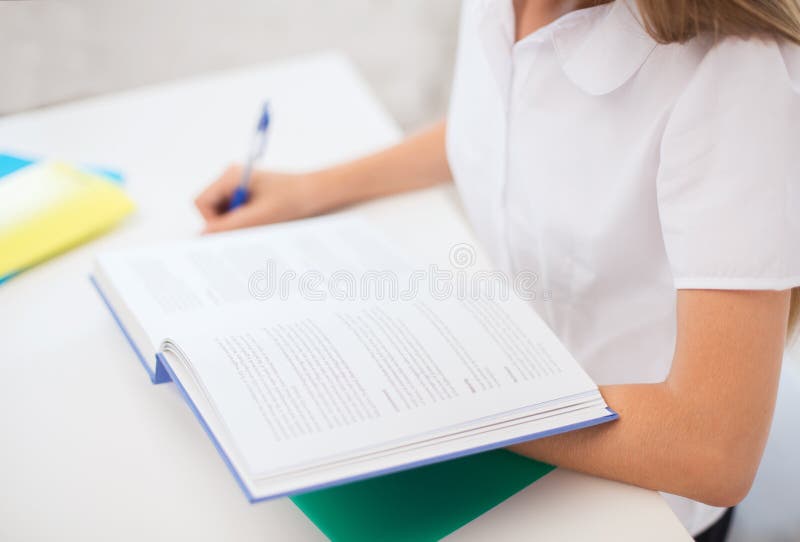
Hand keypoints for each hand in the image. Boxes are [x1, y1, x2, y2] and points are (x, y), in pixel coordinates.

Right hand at [194, 164, 322, 232]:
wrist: (316, 194)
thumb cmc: (293, 200)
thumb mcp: (260, 216)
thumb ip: (230, 226)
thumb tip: (203, 235)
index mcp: (230, 176)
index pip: (202, 202)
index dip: (211, 221)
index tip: (232, 231)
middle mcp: (231, 178)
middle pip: (211, 209)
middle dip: (227, 222)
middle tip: (250, 227)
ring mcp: (239, 186)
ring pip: (223, 214)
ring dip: (237, 223)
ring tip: (260, 222)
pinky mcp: (248, 195)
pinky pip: (236, 214)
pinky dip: (245, 222)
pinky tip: (263, 220)